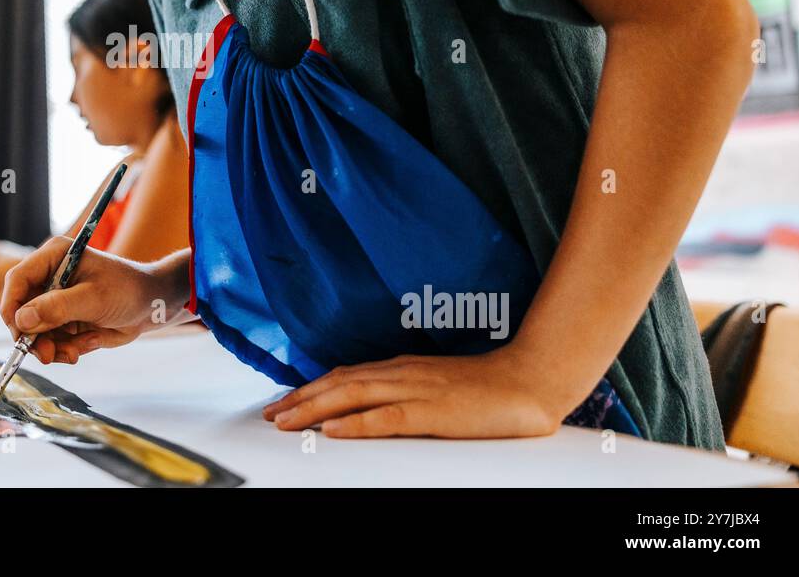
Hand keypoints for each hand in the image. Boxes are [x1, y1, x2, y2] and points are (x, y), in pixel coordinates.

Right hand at [0, 236, 179, 364]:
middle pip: (22, 310)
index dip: (13, 307)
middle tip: (47, 355)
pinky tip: (85, 345)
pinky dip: (64, 349)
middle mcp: (49, 277)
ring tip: (74, 352)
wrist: (151, 306)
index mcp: (54, 257)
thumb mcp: (94, 298)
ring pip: (35, 331)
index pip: (18, 280)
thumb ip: (58, 308)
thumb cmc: (128, 290)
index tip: (18, 334)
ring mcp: (55, 300)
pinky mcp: (63, 320)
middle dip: (33, 336)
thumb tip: (22, 320)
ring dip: (51, 347)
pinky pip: (51, 341)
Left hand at [262, 345, 565, 438]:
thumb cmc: (485, 389)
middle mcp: (400, 373)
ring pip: (353, 396)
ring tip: (286, 421)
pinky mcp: (433, 411)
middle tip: (270, 415)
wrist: (528, 380)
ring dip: (314, 409)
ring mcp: (416, 389)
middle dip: (300, 399)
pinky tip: (334, 430)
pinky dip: (356, 423)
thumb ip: (404, 394)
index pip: (344, 376)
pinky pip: (387, 417)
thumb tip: (371, 410)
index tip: (283, 402)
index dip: (310, 389)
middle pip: (338, 383)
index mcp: (400, 368)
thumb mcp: (434, 389)